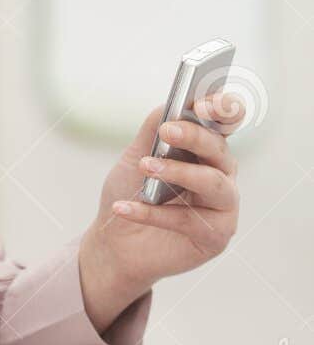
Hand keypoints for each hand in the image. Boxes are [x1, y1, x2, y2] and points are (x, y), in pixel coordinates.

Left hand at [85, 91, 245, 295]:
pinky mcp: (216, 236)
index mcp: (206, 149)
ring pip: (213, 182)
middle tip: (166, 131)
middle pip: (220, 150)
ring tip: (146, 167)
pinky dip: (152, 213)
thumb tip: (171, 105)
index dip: (224, 109)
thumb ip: (154, 129)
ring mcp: (223, 206)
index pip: (228, 121)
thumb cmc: (131, 192)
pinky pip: (188, 220)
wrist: (115, 241)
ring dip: (178, 173)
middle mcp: (222, 174)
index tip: (202, 104)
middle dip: (194, 136)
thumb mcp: (136, 156)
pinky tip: (124, 208)